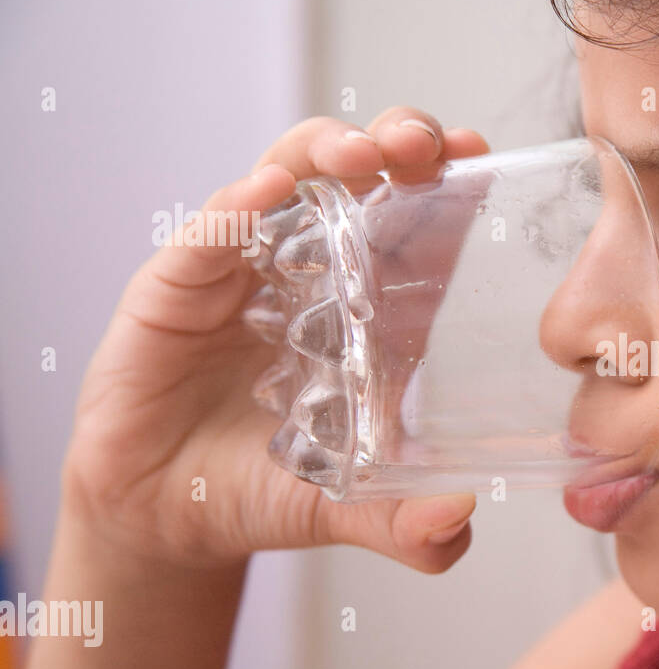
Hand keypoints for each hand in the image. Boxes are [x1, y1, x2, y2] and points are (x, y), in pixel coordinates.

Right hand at [61, 108, 491, 574]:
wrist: (169, 517)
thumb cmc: (268, 491)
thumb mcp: (346, 508)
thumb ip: (404, 525)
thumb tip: (456, 524)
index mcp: (372, 311)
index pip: (418, 226)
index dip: (449, 185)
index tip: (478, 155)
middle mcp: (314, 274)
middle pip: (362, 179)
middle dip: (396, 144)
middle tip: (425, 144)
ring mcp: (246, 270)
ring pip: (288, 177)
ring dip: (326, 152)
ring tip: (361, 153)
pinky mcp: (178, 287)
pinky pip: (209, 233)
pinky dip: (237, 207)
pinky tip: (265, 193)